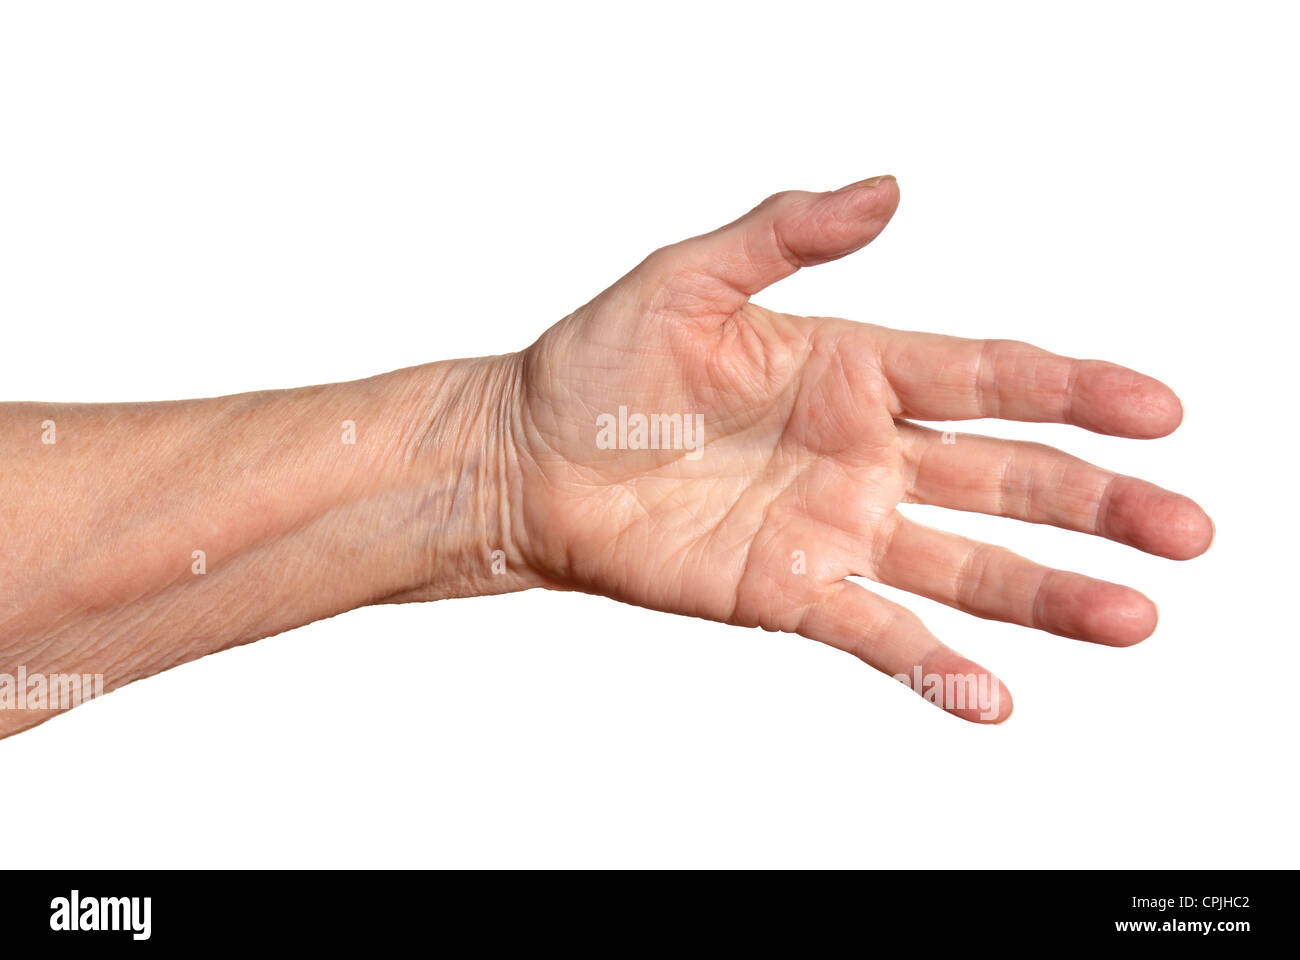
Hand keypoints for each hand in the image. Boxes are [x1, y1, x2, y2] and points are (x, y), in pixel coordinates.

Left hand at [504, 176, 1213, 721]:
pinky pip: (877, 632)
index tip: (1156, 408)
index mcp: (852, 368)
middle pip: (1005, 476)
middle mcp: (862, 452)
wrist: (526, 463)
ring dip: (1048, 593)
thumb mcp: (688, 279)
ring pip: (964, 563)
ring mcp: (832, 528)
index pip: (989, 376)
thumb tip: (887, 188)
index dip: (1075, 390)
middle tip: (1184, 526)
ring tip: (1132, 616)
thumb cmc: (596, 367)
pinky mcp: (789, 592)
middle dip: (1096, 501)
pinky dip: (935, 666)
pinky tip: (996, 696)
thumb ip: (787, 234)